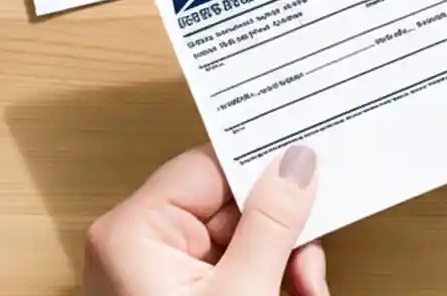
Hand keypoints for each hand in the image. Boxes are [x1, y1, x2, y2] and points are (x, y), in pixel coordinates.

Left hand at [83, 144, 328, 295]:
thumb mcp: (244, 293)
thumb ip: (273, 222)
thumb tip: (296, 164)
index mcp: (134, 232)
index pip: (207, 166)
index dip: (261, 167)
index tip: (309, 163)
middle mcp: (138, 246)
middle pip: (228, 205)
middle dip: (281, 232)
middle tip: (311, 253)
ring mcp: (156, 274)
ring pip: (239, 239)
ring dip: (282, 262)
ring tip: (304, 290)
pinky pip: (231, 269)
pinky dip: (267, 282)